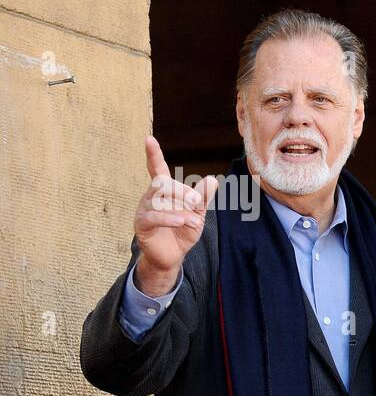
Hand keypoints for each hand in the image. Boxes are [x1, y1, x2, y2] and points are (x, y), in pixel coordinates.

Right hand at [134, 136, 218, 294]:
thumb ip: (203, 198)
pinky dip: (169, 218)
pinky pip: (152, 216)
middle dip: (181, 190)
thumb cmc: (183, 231)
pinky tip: (181, 221)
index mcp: (164, 191)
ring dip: (181, 210)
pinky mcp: (141, 225)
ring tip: (194, 220)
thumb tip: (213, 179)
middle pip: (161, 182)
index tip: (149, 139)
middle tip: (197, 203)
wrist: (173, 255)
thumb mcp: (198, 213)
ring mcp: (144, 210)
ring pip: (159, 200)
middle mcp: (151, 196)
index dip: (153, 155)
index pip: (157, 169)